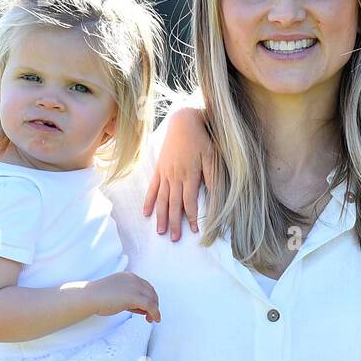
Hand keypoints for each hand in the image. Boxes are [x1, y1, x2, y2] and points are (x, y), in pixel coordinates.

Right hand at [88, 272, 160, 322]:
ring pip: (152, 299)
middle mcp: (134, 279)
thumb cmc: (99, 298)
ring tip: (151, 319)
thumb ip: (129, 297)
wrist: (89, 297)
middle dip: (153, 303)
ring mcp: (134, 287)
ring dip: (155, 309)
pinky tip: (154, 319)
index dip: (149, 297)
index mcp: (129, 276)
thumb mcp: (117, 293)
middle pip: (151, 291)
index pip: (145, 286)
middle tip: (151, 315)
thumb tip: (142, 308)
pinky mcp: (134, 296)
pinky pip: (150, 305)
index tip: (148, 307)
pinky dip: (155, 313)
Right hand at [144, 106, 213, 240]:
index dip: (191, 217)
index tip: (194, 231)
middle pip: (174, 204)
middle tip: (174, 239)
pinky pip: (153, 188)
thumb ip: (212, 176)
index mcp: (189, 174)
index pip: (189, 201)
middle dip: (174, 223)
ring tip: (160, 232)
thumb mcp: (211, 156)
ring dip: (161, 216)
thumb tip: (214, 195)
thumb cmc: (201, 139)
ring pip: (162, 199)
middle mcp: (175, 176)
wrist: (183, 121)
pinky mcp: (159, 169)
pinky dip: (149, 201)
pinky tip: (146, 213)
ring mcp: (165, 173)